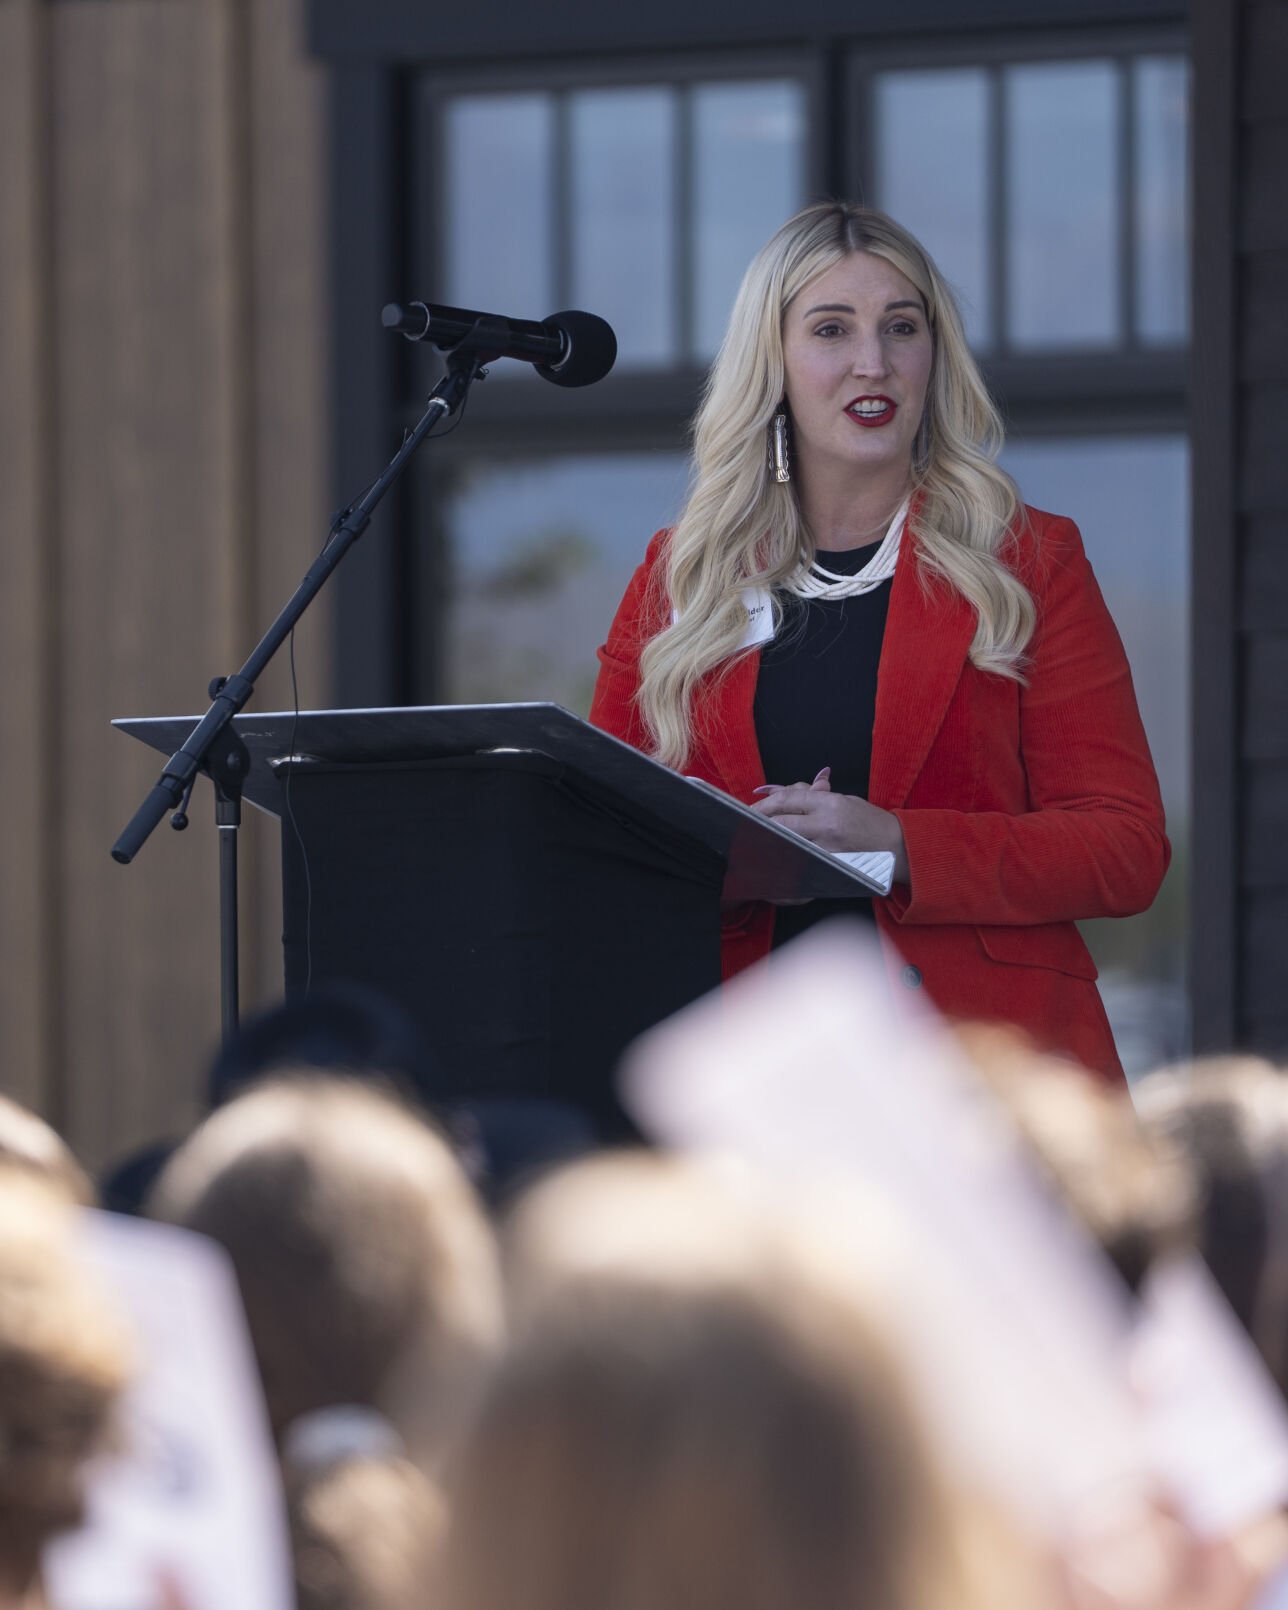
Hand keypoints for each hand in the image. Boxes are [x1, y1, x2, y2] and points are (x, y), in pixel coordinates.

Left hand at [752, 768, 908, 884]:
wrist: (899, 846)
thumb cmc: (870, 822)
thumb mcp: (844, 801)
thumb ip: (813, 796)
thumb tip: (780, 790)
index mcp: (830, 803)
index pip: (789, 798)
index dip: (765, 803)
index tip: (750, 808)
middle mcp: (827, 824)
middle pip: (782, 822)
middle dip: (760, 823)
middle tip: (744, 825)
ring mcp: (828, 847)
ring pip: (789, 843)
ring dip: (770, 841)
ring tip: (753, 841)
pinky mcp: (831, 865)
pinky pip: (802, 860)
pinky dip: (787, 858)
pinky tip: (775, 858)